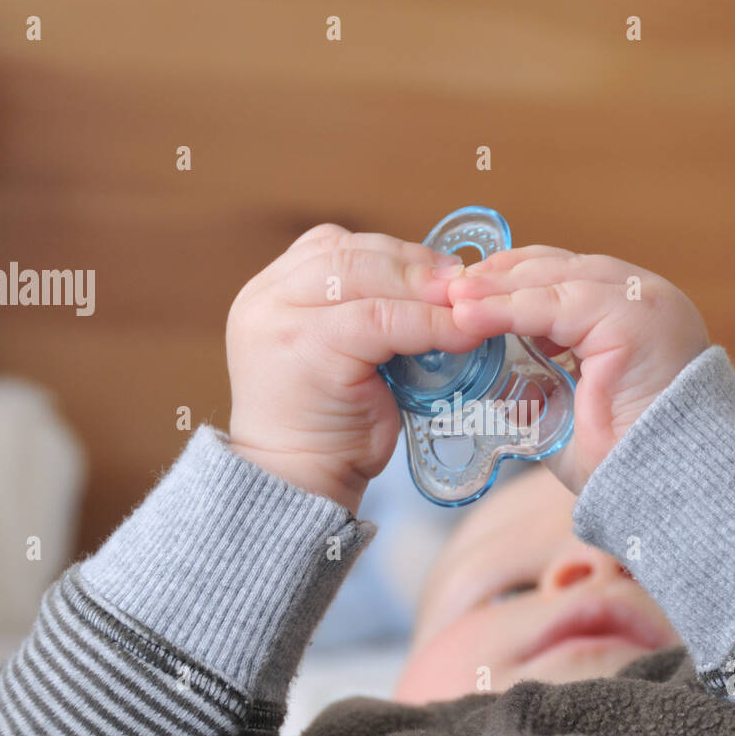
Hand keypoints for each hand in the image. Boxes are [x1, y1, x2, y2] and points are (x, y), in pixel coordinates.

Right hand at [226, 224, 480, 513]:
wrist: (297, 487)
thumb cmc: (331, 429)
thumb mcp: (348, 356)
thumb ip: (372, 313)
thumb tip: (443, 284)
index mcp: (272, 293)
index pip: (338, 248)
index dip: (397, 254)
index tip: (446, 273)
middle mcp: (266, 298)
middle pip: (351, 254)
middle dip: (414, 266)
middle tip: (467, 285)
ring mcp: (277, 319)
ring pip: (365, 277)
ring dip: (424, 290)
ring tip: (468, 307)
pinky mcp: (304, 345)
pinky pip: (380, 319)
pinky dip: (429, 323)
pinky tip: (462, 335)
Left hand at [447, 247, 707, 493]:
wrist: (669, 486)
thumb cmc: (626, 463)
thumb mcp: (566, 416)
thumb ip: (536, 390)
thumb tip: (492, 383)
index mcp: (634, 316)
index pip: (565, 277)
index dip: (513, 280)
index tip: (467, 293)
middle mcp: (645, 299)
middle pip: (559, 267)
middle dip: (499, 276)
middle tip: (447, 289)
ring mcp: (643, 302)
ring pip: (556, 278)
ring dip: (497, 289)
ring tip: (450, 300)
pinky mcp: (633, 317)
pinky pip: (557, 303)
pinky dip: (508, 308)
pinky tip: (469, 314)